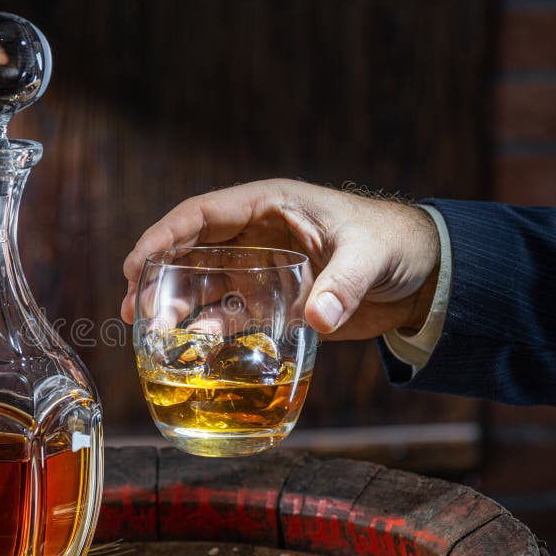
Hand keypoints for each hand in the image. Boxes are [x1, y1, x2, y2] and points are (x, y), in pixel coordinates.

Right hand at [121, 179, 439, 340]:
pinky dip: (208, 330)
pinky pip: (229, 314)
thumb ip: (344, 283)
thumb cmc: (394, 243)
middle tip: (135, 310)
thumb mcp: (369, 255)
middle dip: (157, 277)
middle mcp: (254, 236)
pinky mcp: (271, 299)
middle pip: (190, 251)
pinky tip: (193, 348)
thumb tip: (318, 317)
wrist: (419, 274)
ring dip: (177, 307)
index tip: (136, 263)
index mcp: (269, 206)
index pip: (202, 214)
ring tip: (154, 335)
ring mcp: (259, 269)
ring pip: (203, 285)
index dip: (163, 235)